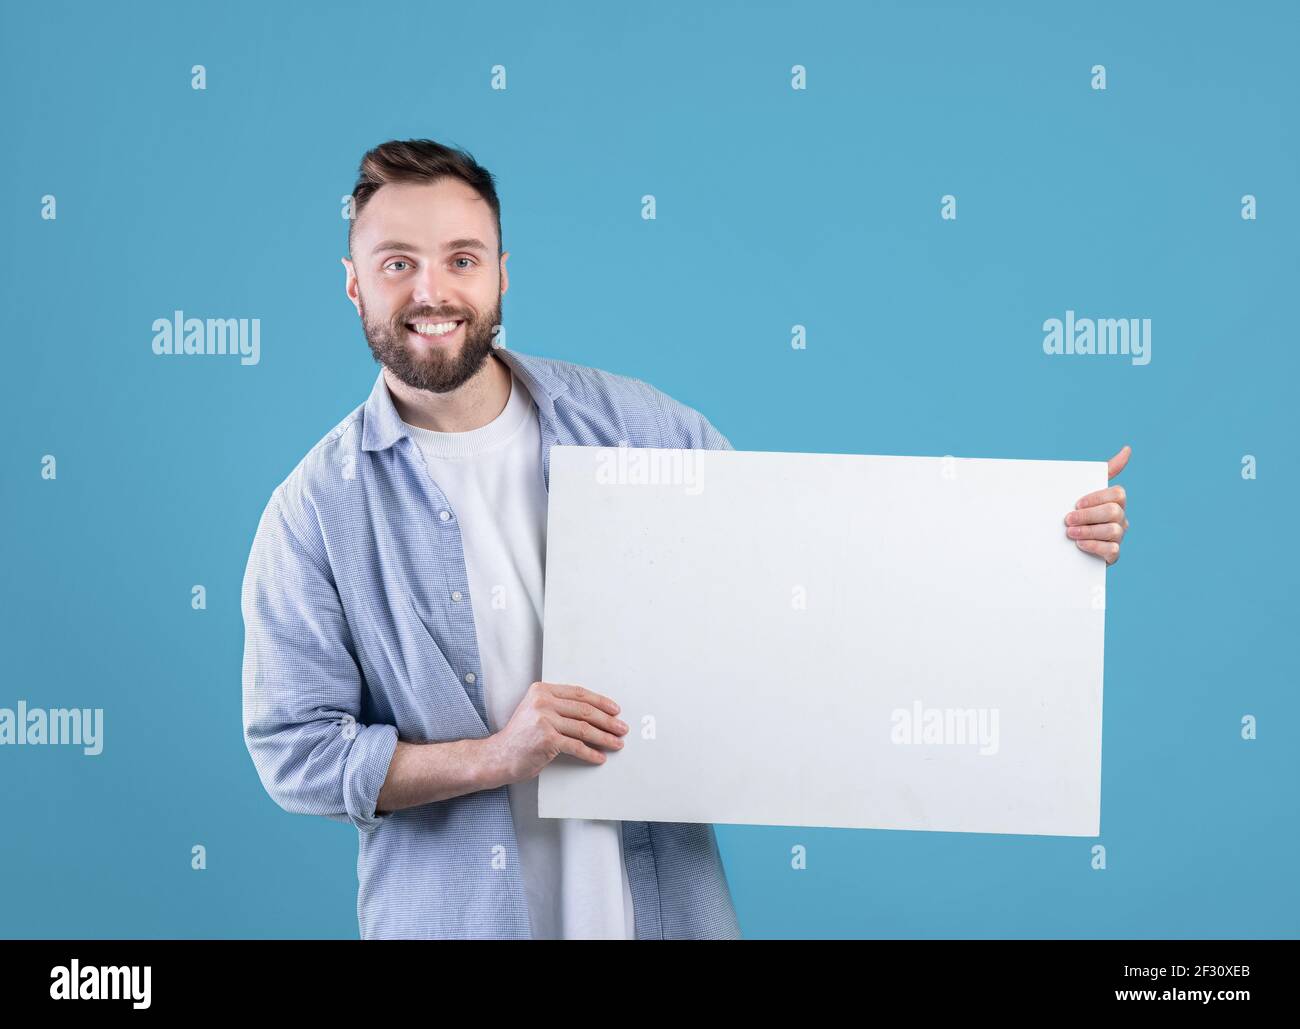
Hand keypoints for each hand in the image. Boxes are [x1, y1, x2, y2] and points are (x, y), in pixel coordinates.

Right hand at [486, 681, 627, 784]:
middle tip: (621, 728)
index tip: (615, 710)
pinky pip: (576, 746)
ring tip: (616, 743)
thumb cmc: (520, 737)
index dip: (600, 701)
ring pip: (584, 728)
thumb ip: (559, 706)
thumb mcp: (536, 711)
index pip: (579, 693)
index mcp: (541, 690)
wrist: (498, 756)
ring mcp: (544, 719)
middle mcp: (542, 701)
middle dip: (608, 720)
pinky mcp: (546, 739)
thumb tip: (594, 713)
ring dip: (604, 737)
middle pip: (585, 710)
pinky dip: (591, 753)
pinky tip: (600, 757)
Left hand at [1065, 445, 1130, 564]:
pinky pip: (1112, 550)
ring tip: (1070, 533)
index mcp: (1115, 502)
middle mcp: (1120, 518)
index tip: (1076, 503)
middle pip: (1114, 512)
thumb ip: (1105, 471)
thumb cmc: (1077, 513)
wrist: (1063, 545)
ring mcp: (1118, 537)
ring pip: (1114, 531)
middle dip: (1088, 515)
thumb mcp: (1084, 492)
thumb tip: (1127, 449)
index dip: (1097, 497)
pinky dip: (1095, 546)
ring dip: (1088, 531)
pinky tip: (1080, 545)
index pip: (1118, 494)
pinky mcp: (1112, 555)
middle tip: (1067, 520)